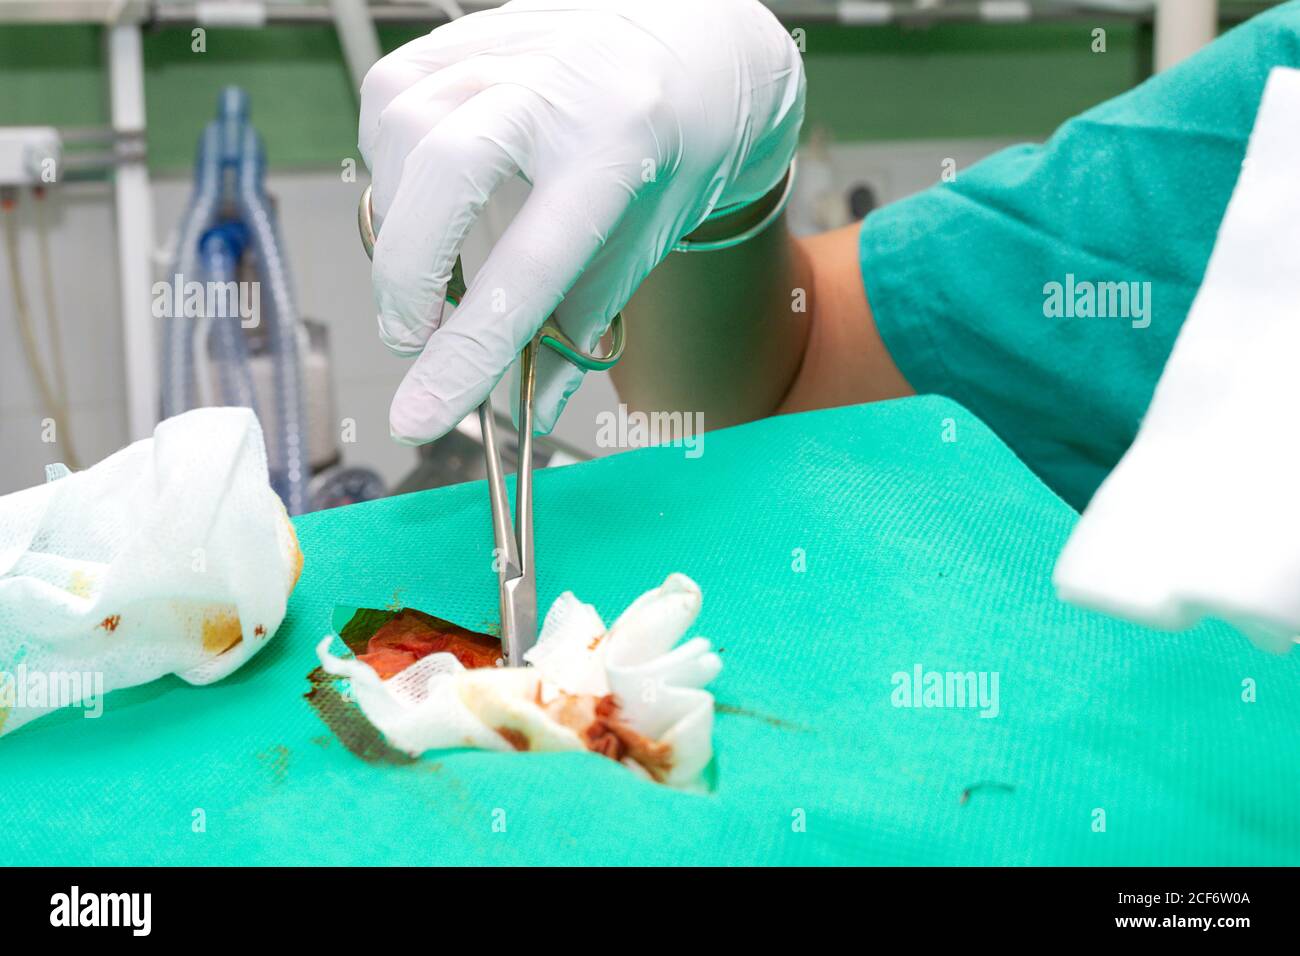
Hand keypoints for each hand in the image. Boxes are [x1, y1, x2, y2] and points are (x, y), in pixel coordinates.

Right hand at [359, 0, 804, 442]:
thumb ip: (580, 327)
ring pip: (403, 132)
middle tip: (415, 336)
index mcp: (619, 151)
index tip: (419, 415)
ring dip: (399, 222)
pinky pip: (391, 95)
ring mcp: (509, 46)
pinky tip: (426, 190)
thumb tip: (527, 410)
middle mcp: (561, 86)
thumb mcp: (646, 244)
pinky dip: (393, 161)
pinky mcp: (469, 31)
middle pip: (443, 174)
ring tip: (433, 260)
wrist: (699, 49)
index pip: (525, 271)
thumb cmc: (679, 150)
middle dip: (407, 279)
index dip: (463, 354)